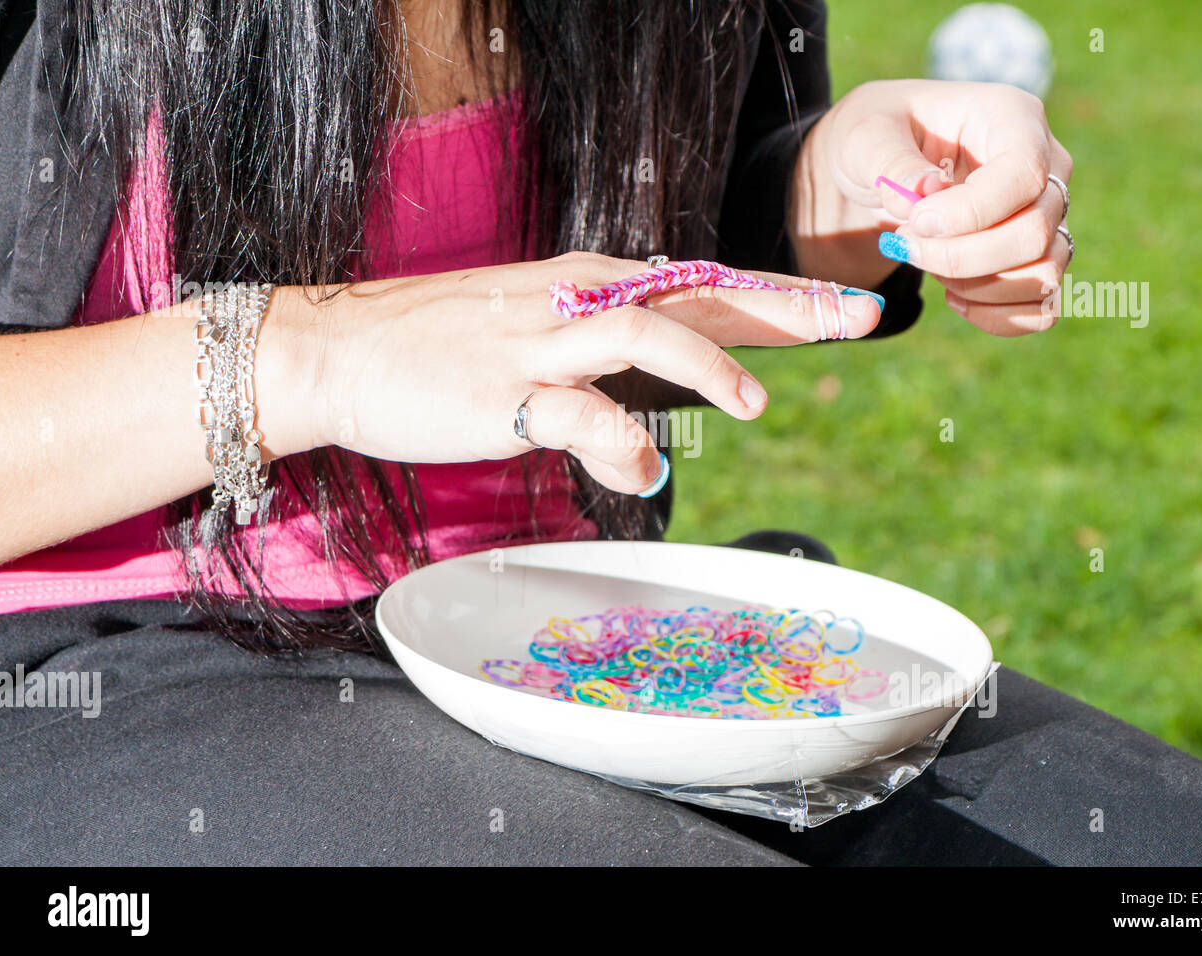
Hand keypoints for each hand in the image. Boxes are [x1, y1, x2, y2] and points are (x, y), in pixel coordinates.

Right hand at [292, 252, 882, 494]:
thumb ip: (606, 376)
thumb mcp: (540, 341)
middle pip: (701, 290)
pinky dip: (622, 446)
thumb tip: (654, 440)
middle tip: (862, 318)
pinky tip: (641, 473)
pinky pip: (581, 415)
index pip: (706, 284)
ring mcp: (541, 341)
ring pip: (646, 331)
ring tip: (756, 406)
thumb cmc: (442, 349)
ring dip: (710, 365)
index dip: (784, 298)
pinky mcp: (506, 391)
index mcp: (592, 283)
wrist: (339, 351)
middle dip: (788, 306)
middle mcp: (577, 298)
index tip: (849, 309)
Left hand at [791, 79, 1072, 336]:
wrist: (878, 169)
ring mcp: (1048, 216)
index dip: (972, 212)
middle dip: (961, 257)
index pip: (1024, 174)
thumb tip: (926, 191)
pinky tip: (952, 298)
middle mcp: (1046, 166)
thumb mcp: (865, 137)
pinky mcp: (1036, 259)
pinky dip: (996, 317)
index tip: (915, 222)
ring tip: (926, 262)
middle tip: (905, 246)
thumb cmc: (875, 140)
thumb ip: (891, 162)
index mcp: (1012, 118)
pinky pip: (1041, 309)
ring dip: (976, 287)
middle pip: (1036, 232)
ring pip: (1043, 273)